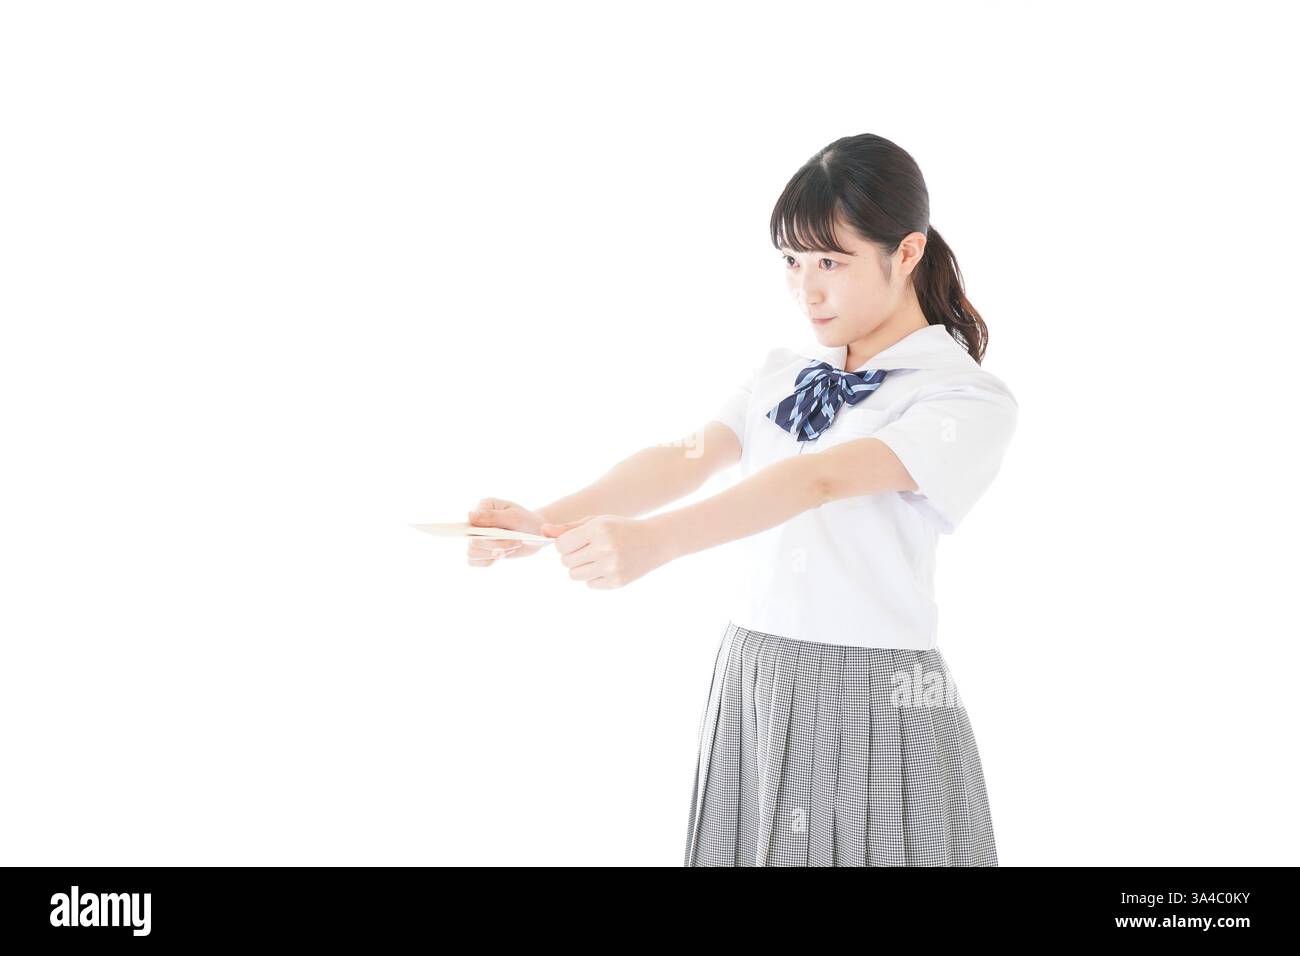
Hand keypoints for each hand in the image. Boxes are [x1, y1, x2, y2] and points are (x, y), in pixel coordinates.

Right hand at [466, 497, 548, 566]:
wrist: (536, 533)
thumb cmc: (526, 521)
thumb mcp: (514, 516)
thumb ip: (493, 516)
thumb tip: (470, 515)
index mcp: (484, 506)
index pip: (472, 522)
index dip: (482, 533)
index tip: (499, 533)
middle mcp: (477, 521)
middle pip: (473, 540)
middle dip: (495, 545)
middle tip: (516, 541)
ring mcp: (477, 536)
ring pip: (472, 552)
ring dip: (493, 553)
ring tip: (511, 548)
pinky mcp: (481, 550)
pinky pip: (474, 561)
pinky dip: (488, 561)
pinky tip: (502, 554)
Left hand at [541, 514, 673, 588]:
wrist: (656, 541)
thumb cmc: (621, 528)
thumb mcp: (597, 522)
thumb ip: (568, 528)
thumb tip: (542, 532)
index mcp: (598, 529)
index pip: (561, 545)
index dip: (564, 544)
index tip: (575, 541)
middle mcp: (604, 548)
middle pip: (565, 561)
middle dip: (572, 556)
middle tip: (588, 550)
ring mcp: (611, 567)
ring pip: (574, 575)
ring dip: (580, 568)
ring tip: (595, 558)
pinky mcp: (617, 582)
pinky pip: (589, 584)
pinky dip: (594, 577)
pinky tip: (608, 567)